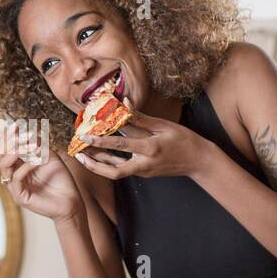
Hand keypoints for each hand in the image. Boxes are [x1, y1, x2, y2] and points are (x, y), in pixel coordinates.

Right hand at [0, 127, 82, 222]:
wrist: (71, 201)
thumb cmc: (60, 179)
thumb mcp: (49, 157)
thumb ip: (38, 145)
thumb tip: (28, 133)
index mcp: (18, 165)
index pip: (6, 148)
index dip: (8, 136)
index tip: (15, 124)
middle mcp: (13, 175)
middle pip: (1, 155)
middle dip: (10, 142)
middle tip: (23, 134)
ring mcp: (15, 186)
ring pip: (5, 166)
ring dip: (17, 152)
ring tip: (32, 146)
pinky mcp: (20, 196)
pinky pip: (16, 178)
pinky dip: (25, 166)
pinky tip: (37, 160)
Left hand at [74, 103, 210, 180]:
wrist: (198, 161)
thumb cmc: (183, 140)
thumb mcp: (163, 125)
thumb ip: (141, 118)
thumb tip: (124, 103)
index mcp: (150, 149)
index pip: (120, 145)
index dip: (101, 141)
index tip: (86, 136)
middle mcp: (144, 164)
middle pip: (113, 171)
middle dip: (93, 164)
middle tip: (78, 154)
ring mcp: (144, 171)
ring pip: (115, 173)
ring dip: (98, 165)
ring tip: (82, 155)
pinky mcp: (144, 173)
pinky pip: (123, 169)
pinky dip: (109, 163)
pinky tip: (99, 154)